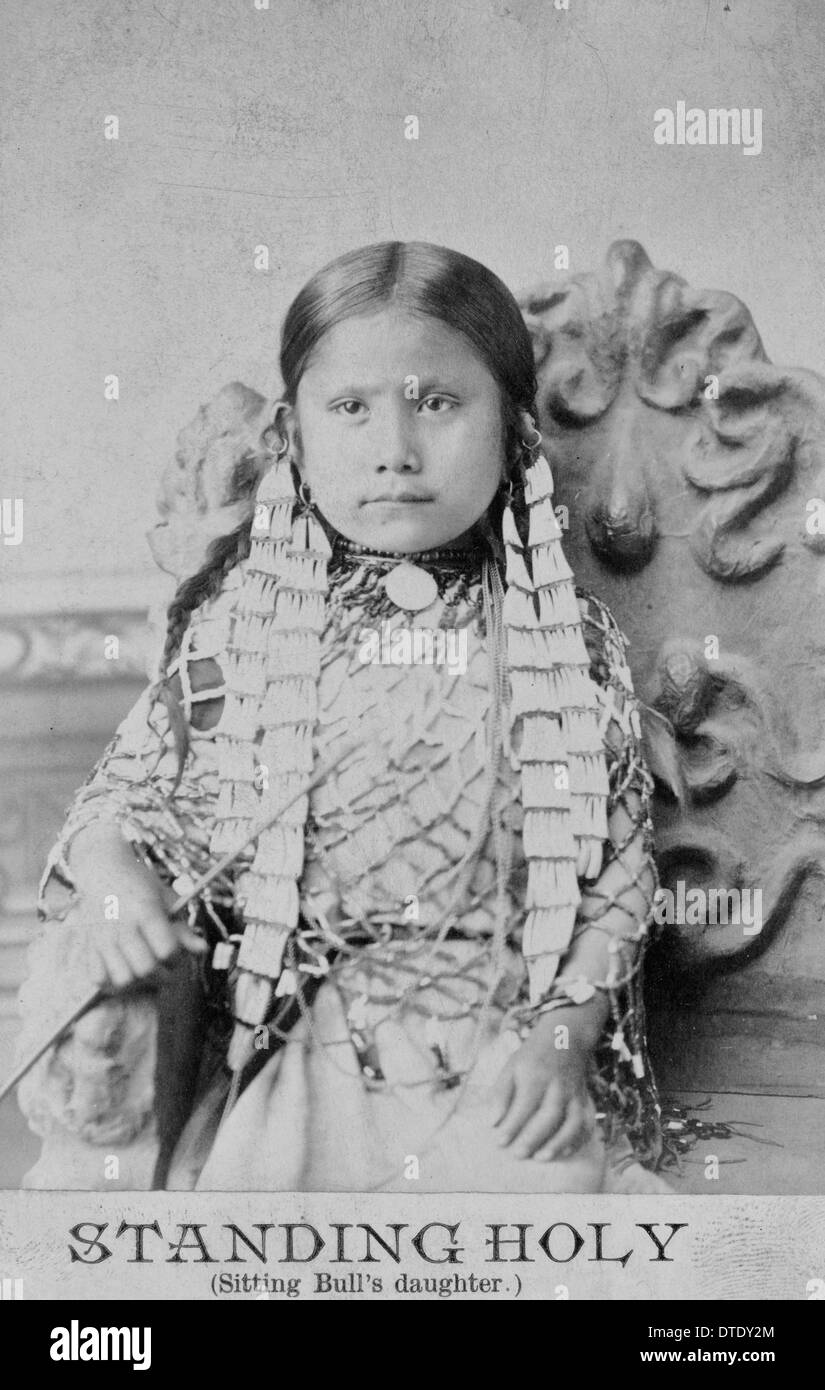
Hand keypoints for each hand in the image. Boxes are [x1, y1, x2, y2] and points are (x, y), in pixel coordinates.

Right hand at [65, 824, 205, 989]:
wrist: (102, 868)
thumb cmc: (140, 884)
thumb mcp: (166, 898)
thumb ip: (183, 927)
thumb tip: (203, 949)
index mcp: (145, 910)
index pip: (167, 950)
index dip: (177, 957)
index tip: (176, 953)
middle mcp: (122, 926)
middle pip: (146, 969)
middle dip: (162, 975)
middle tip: (165, 967)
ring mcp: (102, 937)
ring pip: (122, 979)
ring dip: (138, 982)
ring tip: (145, 972)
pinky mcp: (88, 944)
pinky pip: (99, 978)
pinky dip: (112, 982)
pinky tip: (124, 970)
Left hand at [487, 1014, 597, 1161]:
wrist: (566, 1038)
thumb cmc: (533, 1056)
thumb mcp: (511, 1067)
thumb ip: (500, 1094)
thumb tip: (491, 1123)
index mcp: (537, 1074)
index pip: (524, 1104)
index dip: (512, 1125)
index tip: (499, 1142)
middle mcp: (559, 1085)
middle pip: (549, 1115)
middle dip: (533, 1137)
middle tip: (517, 1155)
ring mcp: (575, 1093)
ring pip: (572, 1121)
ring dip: (558, 1142)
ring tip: (541, 1158)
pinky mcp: (585, 1099)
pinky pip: (587, 1122)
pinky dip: (578, 1139)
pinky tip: (565, 1152)